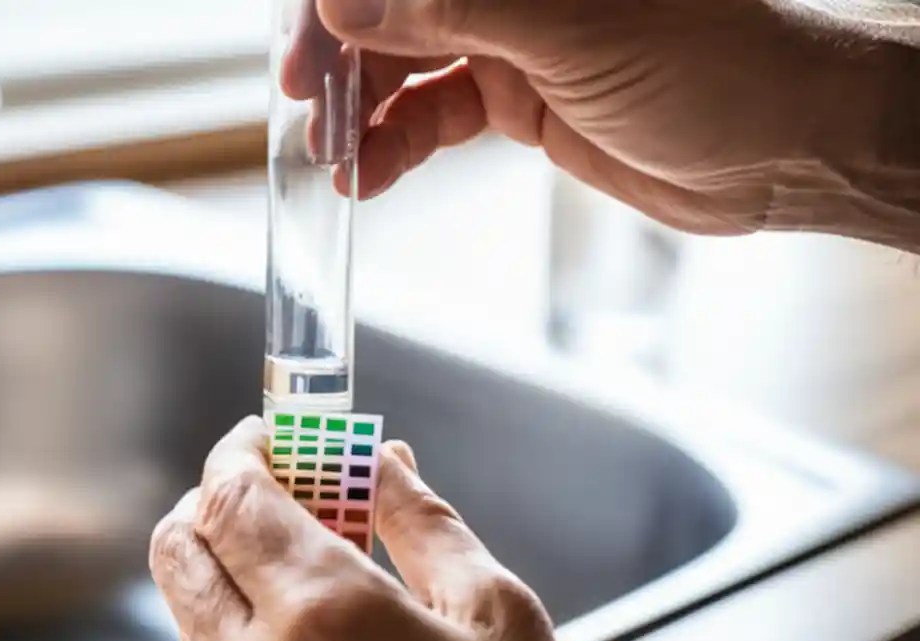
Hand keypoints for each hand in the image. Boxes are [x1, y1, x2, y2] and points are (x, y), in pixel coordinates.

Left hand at [149, 417, 588, 640]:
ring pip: (184, 606)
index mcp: (326, 613)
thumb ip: (422, 521)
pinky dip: (233, 623)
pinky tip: (303, 630)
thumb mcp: (495, 615)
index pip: (230, 494)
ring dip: (226, 562)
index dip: (243, 449)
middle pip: (179, 543)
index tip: (272, 435)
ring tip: (306, 562)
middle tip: (281, 491)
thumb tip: (381, 458)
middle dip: (219, 500)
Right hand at [284, 0, 919, 247]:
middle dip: (340, 54)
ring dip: (361, 109)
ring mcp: (513, 36)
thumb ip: (454, 7)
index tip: (305, 45)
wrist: (784, 147)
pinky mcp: (519, 97)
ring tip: (337, 159)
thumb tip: (344, 6)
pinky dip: (396, 144)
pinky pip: (433, 113)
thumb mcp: (574, 30)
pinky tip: (370, 174)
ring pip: (405, 62)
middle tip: (305, 106)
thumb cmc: (715, 65)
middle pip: (393, 5)